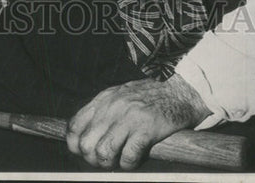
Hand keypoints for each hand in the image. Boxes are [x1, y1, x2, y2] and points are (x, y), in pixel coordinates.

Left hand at [66, 74, 210, 169]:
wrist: (180, 92)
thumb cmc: (150, 98)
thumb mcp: (120, 97)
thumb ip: (101, 113)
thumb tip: (82, 139)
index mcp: (103, 99)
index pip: (74, 128)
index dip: (77, 147)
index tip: (89, 152)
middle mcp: (113, 107)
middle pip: (86, 145)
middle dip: (94, 159)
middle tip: (108, 159)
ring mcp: (129, 117)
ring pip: (103, 152)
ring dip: (110, 163)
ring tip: (121, 159)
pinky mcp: (146, 128)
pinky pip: (127, 157)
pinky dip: (129, 164)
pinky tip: (136, 157)